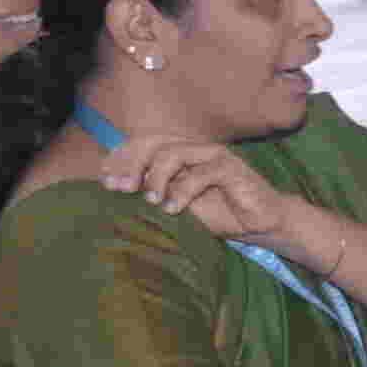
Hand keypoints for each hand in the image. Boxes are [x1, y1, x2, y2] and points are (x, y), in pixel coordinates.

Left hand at [101, 141, 314, 258]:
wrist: (262, 224)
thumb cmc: (219, 214)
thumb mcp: (177, 204)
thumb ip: (153, 192)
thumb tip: (117, 190)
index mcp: (178, 153)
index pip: (141, 144)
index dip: (120, 157)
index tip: (104, 179)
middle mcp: (193, 148)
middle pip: (152, 142)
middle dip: (131, 163)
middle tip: (120, 188)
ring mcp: (212, 155)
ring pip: (172, 153)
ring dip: (155, 177)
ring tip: (151, 201)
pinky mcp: (231, 168)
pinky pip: (200, 173)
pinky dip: (182, 191)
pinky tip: (173, 208)